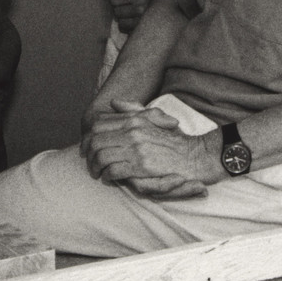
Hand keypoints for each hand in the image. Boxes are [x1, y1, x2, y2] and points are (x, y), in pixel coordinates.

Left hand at [83, 107, 220, 189]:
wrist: (195, 155)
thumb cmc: (175, 139)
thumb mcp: (155, 118)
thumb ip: (133, 109)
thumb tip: (114, 102)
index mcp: (133, 120)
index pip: (99, 124)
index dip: (88, 137)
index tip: (87, 147)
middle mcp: (132, 131)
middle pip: (95, 140)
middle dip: (87, 154)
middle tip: (89, 163)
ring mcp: (136, 148)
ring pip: (101, 155)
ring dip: (95, 167)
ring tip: (97, 173)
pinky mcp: (141, 166)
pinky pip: (114, 170)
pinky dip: (108, 175)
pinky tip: (110, 178)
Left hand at [107, 0, 150, 32]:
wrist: (166, 7)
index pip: (114, 0)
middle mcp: (140, 9)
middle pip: (116, 12)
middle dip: (120, 9)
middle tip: (128, 7)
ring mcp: (141, 22)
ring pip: (120, 23)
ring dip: (123, 19)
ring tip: (130, 15)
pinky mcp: (141, 31)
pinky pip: (124, 30)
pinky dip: (126, 27)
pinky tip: (133, 21)